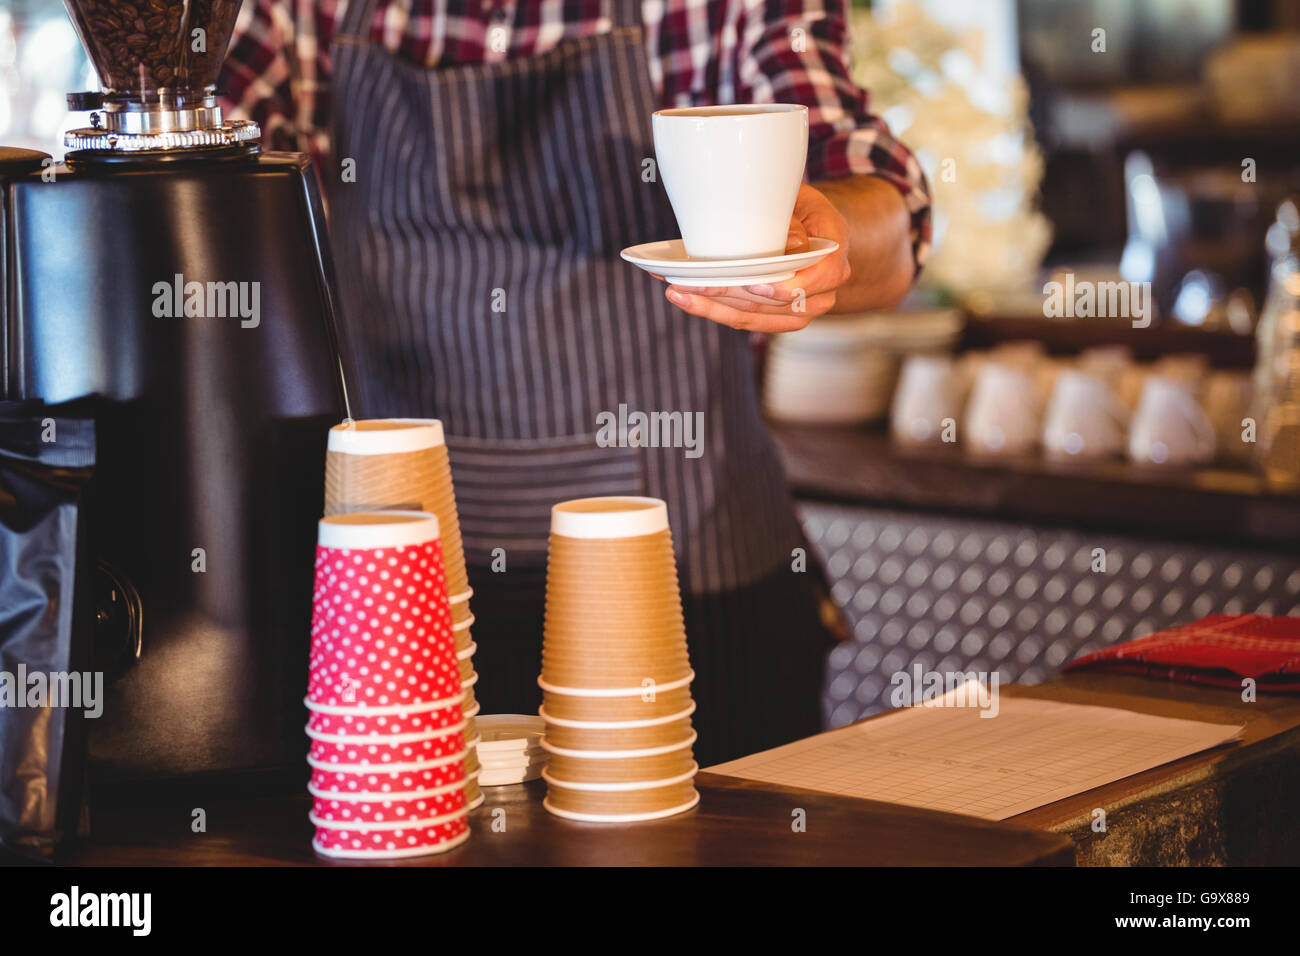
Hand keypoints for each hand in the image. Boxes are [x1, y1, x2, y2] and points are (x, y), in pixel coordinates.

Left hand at [660, 184, 851, 332]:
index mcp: (834, 254)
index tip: (755, 285)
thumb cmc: (802, 210)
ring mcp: (802, 310)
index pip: (821, 277)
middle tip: (690, 282)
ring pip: (756, 318)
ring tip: (678, 292)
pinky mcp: (778, 319)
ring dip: (713, 307)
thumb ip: (794, 218)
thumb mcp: (801, 200)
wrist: (812, 231)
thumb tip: (791, 242)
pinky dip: (714, 311)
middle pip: (776, 304)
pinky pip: (746, 321)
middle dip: (729, 294)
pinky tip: (687, 299)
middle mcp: (824, 291)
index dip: (788, 286)